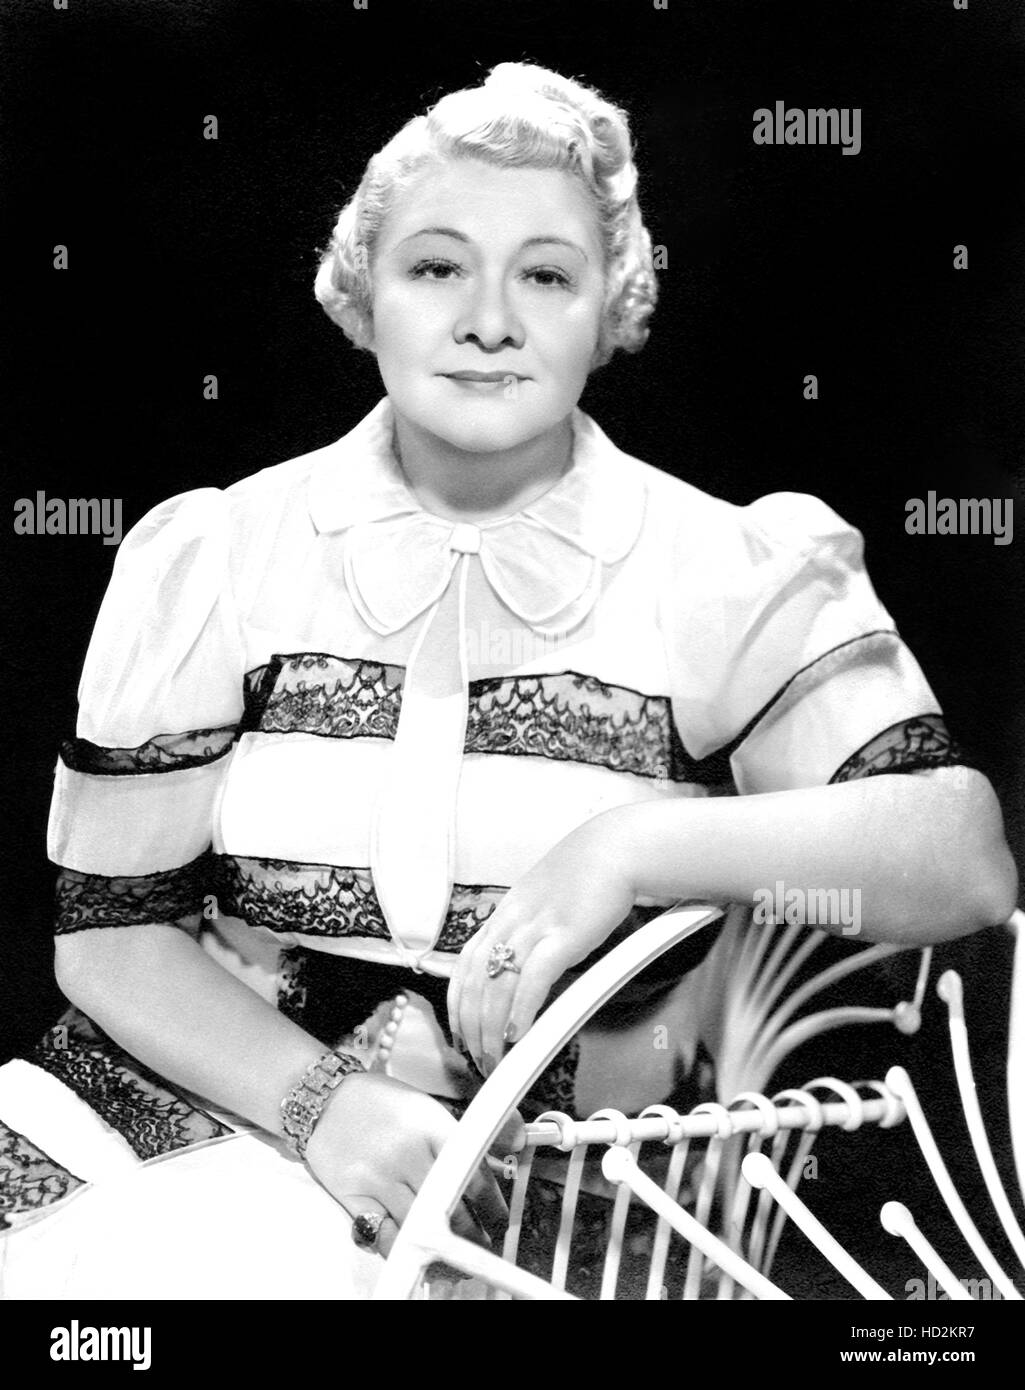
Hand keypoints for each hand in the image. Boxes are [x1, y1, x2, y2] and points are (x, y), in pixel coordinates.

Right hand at [305, 1069, 512, 1259]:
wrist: (324, 1098)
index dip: (492, 1206)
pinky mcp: (353, 1195)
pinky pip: (382, 1235)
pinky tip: (413, 1253)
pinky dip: (400, 1249)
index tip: (499, 1221)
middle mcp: (407, 1151)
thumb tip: (515, 1141)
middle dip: (471, 1234)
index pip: (473, 1175)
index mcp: (431, 1125)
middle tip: (481, 1245)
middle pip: (449, 1207)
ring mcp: (379, 1176)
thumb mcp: (427, 1106)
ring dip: (440, 1249)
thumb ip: (464, 1132)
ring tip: (453, 1260)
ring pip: (419, 1226)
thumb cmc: (380, 1102)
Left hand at [447, 810, 637, 1076]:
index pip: (466, 964)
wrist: (618, 847)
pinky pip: (533, 978)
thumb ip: (531, 929)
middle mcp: (513, 919)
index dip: (458, 1003)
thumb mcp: (546, 899)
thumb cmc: (589, 874)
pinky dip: (521, 1009)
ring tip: (497, 1058)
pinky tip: (519, 1033)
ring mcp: (536, 926)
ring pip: (497, 985)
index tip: (460, 1031)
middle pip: (476, 981)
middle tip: (478, 1058)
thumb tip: (527, 965)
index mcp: (506, 912)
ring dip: (491, 1029)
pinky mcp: (564, 934)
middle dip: (472, 1027)